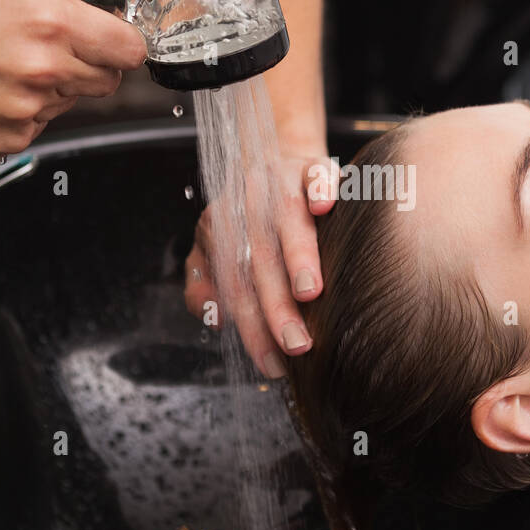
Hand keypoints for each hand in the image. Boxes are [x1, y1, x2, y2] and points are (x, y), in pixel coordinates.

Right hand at [0, 0, 160, 151]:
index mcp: (51, 23)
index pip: (132, 49)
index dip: (123, 37)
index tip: (106, 29)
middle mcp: (43, 71)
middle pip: (110, 79)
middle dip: (92, 58)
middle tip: (51, 39)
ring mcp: (27, 109)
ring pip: (77, 100)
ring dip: (60, 82)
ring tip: (15, 58)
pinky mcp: (11, 137)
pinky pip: (46, 123)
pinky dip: (31, 106)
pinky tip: (1, 83)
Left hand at [184, 139, 336, 376]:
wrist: (278, 166)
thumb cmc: (252, 222)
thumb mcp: (216, 251)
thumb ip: (204, 285)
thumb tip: (212, 316)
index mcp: (220, 229)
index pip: (233, 285)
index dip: (251, 327)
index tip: (272, 363)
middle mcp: (245, 205)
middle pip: (258, 258)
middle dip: (276, 305)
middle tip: (296, 344)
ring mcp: (277, 181)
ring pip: (286, 217)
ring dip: (297, 254)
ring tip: (310, 291)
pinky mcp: (310, 165)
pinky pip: (316, 173)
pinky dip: (320, 187)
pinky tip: (325, 207)